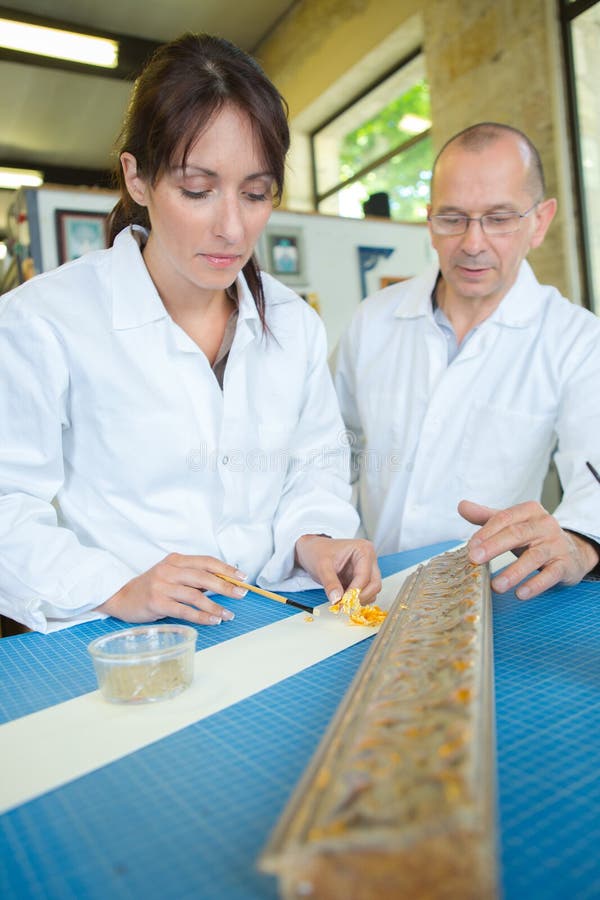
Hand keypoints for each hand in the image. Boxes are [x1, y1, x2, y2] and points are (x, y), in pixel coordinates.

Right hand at [97, 554, 248, 624]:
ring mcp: (162, 586)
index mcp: (176, 560)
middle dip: (225, 586)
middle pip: (204, 576)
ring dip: (215, 606)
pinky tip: (213, 621)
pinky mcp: (157, 602)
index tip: (241, 577)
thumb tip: (223, 583)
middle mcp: (169, 570)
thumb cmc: (151, 587)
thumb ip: (193, 577)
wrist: (121, 597)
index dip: (225, 568)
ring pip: (196, 595)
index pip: (206, 561)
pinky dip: (201, 617)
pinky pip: (185, 611)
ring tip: (228, 615)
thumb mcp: (171, 575)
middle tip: (241, 594)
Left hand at [294, 536, 380, 604]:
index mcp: (363, 550)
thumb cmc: (318, 551)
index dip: (355, 592)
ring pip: (372, 591)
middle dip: (360, 597)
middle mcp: (369, 559)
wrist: (312, 550)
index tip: (343, 602)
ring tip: (342, 601)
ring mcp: (367, 569)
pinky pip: (365, 593)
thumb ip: (330, 583)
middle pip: (374, 585)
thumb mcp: (322, 566)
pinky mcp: (362, 579)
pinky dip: (356, 599)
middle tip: (344, 605)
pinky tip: (344, 599)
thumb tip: (337, 599)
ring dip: (359, 600)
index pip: (365, 576)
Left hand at [459, 499, 599, 599]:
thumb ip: (487, 517)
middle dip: (493, 547)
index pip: (505, 518)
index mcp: (530, 511)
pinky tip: (521, 593)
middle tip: (474, 560)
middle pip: (517, 534)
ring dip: (513, 572)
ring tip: (496, 585)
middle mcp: (545, 525)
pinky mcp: (565, 564)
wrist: (573, 551)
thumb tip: (462, 506)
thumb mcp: (512, 524)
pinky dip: (535, 585)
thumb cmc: (534, 537)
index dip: (486, 532)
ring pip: (534, 557)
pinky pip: (551, 574)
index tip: (470, 547)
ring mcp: (557, 545)